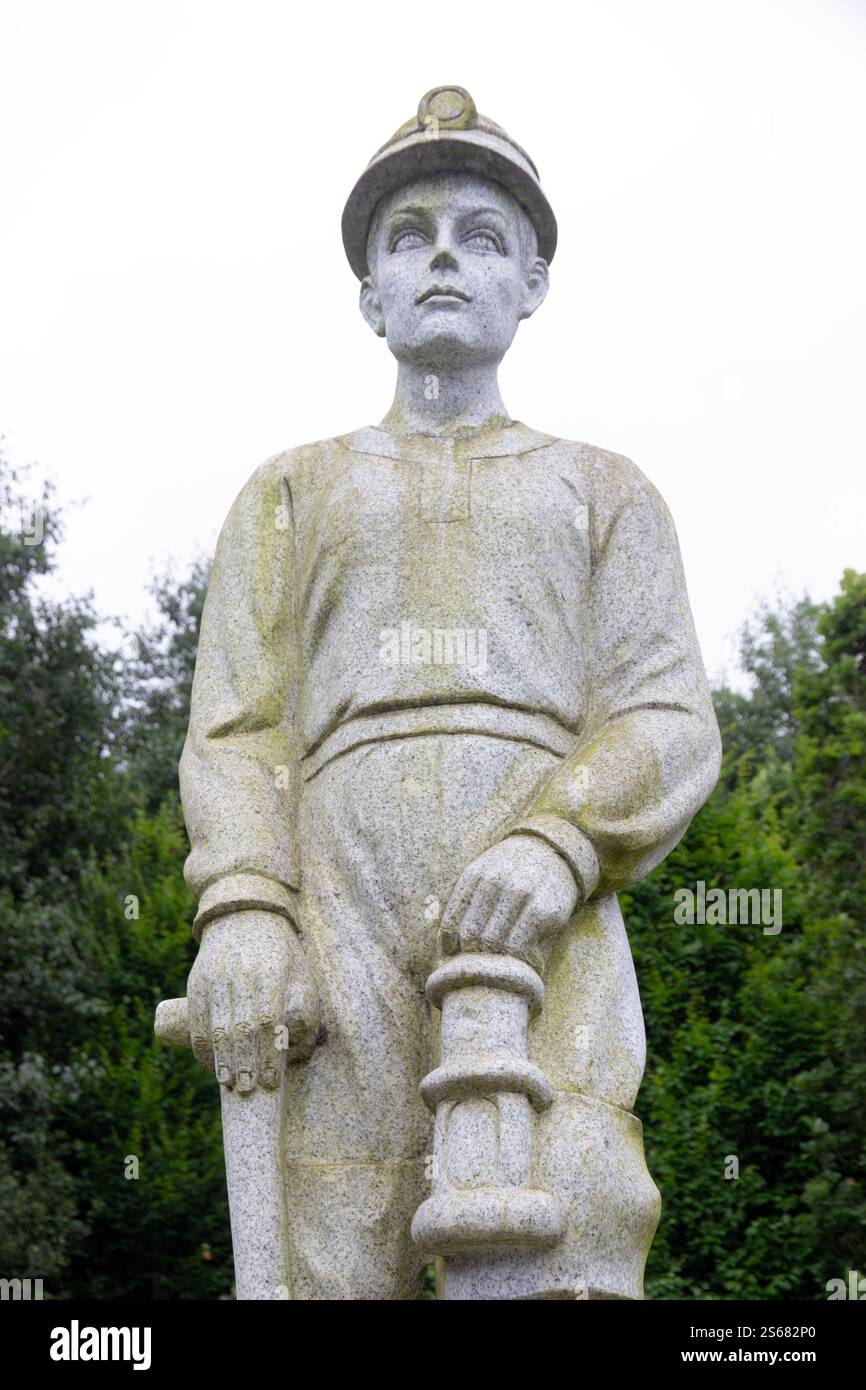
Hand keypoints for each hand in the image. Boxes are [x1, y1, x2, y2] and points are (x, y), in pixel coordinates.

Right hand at [187, 910, 319, 1092]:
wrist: (244, 916)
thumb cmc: (281, 954)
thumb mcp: (301, 973)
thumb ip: (303, 1010)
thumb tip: (296, 1049)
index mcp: (269, 972)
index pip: (266, 1021)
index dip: (268, 1054)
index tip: (272, 1081)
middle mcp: (237, 975)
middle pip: (238, 1028)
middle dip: (243, 1064)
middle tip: (249, 1090)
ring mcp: (212, 979)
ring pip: (213, 1028)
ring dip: (222, 1061)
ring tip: (231, 1086)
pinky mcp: (195, 984)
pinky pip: (196, 1023)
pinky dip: (202, 1049)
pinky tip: (213, 1067)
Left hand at [439, 834, 579, 967]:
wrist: (551, 852)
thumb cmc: (511, 872)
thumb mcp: (482, 875)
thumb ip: (464, 903)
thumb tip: (447, 947)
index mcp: (474, 876)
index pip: (450, 925)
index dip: (450, 947)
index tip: (458, 955)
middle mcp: (494, 883)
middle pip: (471, 937)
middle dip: (474, 955)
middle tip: (486, 962)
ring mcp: (519, 895)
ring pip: (494, 944)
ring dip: (497, 959)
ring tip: (505, 962)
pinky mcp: (542, 910)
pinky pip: (519, 946)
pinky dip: (519, 958)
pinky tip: (525, 956)